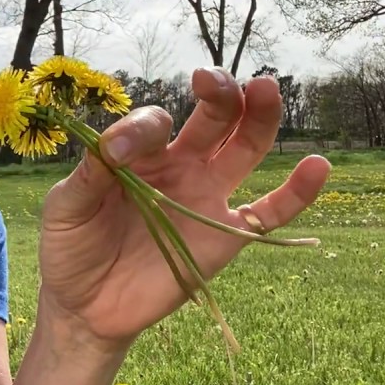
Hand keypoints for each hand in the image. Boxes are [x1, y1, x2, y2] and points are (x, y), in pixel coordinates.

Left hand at [35, 67, 331, 352]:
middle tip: (211, 79)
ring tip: (266, 89)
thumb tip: (116, 144)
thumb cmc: (70, 247)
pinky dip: (297, 193)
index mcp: (138, 153)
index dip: (142, 129)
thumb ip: (90, 172)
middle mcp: (178, 167)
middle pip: (212, 119)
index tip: (118, 152)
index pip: (154, 123)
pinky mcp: (225, 238)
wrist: (84, 305)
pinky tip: (317, 166)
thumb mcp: (66, 206)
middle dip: (218, 94)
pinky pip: (269, 213)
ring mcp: (205, 198)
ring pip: (244, 150)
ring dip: (259, 118)